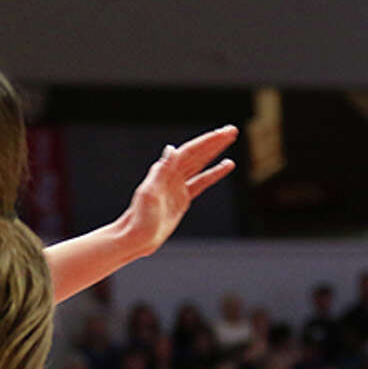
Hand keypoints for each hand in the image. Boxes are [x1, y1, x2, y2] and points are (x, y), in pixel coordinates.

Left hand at [121, 125, 237, 257]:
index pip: (189, 152)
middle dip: (214, 142)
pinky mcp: (181, 199)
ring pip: (199, 164)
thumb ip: (161, 171)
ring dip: (214, 152)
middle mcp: (171, 176)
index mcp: (164, 173)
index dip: (206, 142)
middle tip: (232, 130)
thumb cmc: (140, 218)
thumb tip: (172, 149)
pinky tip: (226, 165)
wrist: (135, 238)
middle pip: (196, 154)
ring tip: (230, 140)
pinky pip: (201, 182)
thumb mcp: (150, 193)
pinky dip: (213, 173)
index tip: (222, 133)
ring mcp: (176, 187)